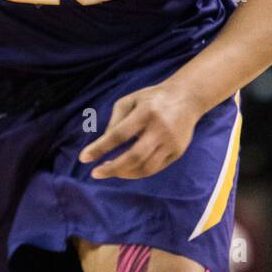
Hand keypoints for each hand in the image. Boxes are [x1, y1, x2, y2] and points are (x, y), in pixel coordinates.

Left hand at [78, 81, 206, 179]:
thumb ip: (115, 120)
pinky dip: (137, 172)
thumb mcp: (130, 100)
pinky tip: (126, 169)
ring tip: (110, 169)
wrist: (187, 98)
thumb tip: (105, 144)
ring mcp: (171, 142)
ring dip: (124, 173)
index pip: (119, 134)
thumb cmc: (152, 99)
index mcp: (145, 112)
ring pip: (145, 168)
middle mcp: (160, 129)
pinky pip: (155, 169)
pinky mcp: (177, 152)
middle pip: (134, 156)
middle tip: (95, 173)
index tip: (84, 158)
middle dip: (112, 169)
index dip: (100, 148)